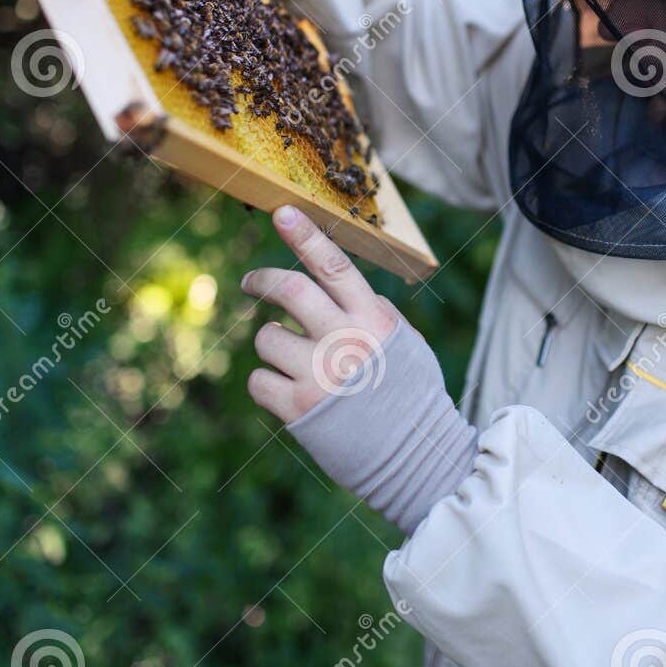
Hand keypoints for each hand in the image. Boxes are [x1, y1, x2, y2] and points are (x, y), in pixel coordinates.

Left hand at [240, 205, 400, 423]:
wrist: (414, 455)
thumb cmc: (410, 394)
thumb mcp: (405, 343)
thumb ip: (373, 312)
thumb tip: (334, 286)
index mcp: (373, 319)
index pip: (334, 266)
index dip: (305, 236)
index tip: (282, 212)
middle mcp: (345, 341)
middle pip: (289, 290)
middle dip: (262, 279)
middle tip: (251, 282)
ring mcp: (319, 375)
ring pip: (266, 338)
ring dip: (272, 344)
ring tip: (296, 362)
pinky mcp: (298, 409)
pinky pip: (258, 381)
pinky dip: (267, 384)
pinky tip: (290, 393)